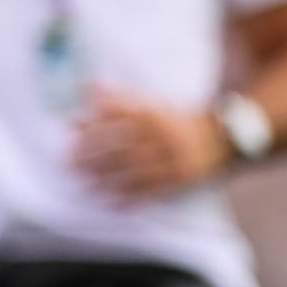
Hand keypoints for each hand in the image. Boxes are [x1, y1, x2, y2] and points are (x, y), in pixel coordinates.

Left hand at [70, 84, 230, 200]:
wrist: (218, 137)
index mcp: (152, 112)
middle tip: (68, 159)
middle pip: (120, 143)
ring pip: (133, 168)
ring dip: (105, 176)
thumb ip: (118, 97)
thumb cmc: (171, 119)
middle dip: (91, 152)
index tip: (68, 125)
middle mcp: (161, 134)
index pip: (115, 114)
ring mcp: (171, 158)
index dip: (91, 120)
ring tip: (82, 181)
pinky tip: (110, 201)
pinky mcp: (179, 179)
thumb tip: (87, 84)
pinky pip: (152, 189)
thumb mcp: (148, 102)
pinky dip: (130, 196)